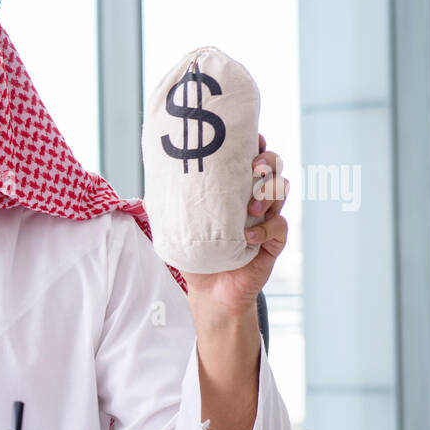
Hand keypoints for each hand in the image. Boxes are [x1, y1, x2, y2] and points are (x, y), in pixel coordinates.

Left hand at [179, 132, 289, 319]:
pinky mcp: (274, 242)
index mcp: (234, 189)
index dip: (256, 145)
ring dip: (268, 193)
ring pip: (281, 191)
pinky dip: (265, 229)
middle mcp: (255, 199)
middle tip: (253, 169)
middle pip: (273, 168)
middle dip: (267, 162)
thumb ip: (167, 207)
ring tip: (252, 206)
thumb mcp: (177, 227)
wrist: (209, 291)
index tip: (252, 139)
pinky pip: (280, 227)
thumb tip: (148, 189)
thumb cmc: (195, 254)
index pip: (251, 158)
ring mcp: (267, 219)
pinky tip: (248, 236)